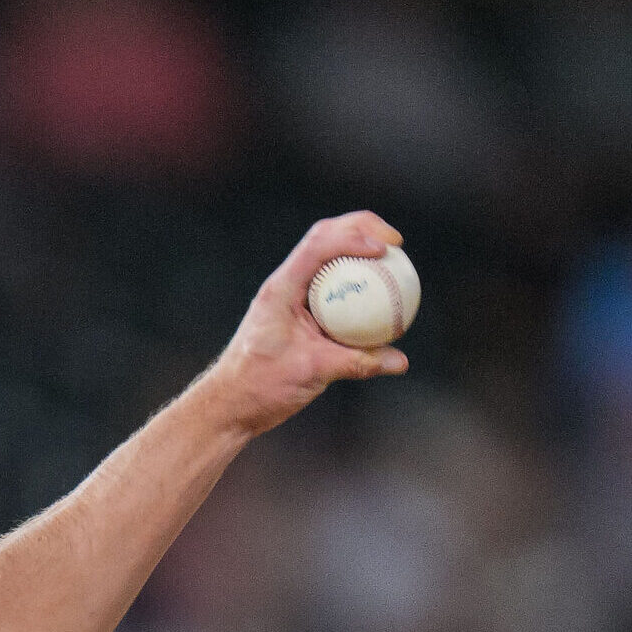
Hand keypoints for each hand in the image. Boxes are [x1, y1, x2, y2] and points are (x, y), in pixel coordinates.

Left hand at [195, 211, 409, 437]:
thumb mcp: (311, 372)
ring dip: (360, 252)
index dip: (354, 236)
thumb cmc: (259, 386)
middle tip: (397, 243)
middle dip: (362, 228)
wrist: (231, 404)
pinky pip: (334, 292)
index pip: (318, 245)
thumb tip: (399, 362)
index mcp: (281, 289)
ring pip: (330, 260)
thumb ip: (357, 363)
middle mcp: (286, 286)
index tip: (386, 249)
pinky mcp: (301, 315)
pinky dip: (359, 288)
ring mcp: (293, 298)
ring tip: (396, 261)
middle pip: (325, 238)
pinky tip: (386, 301)